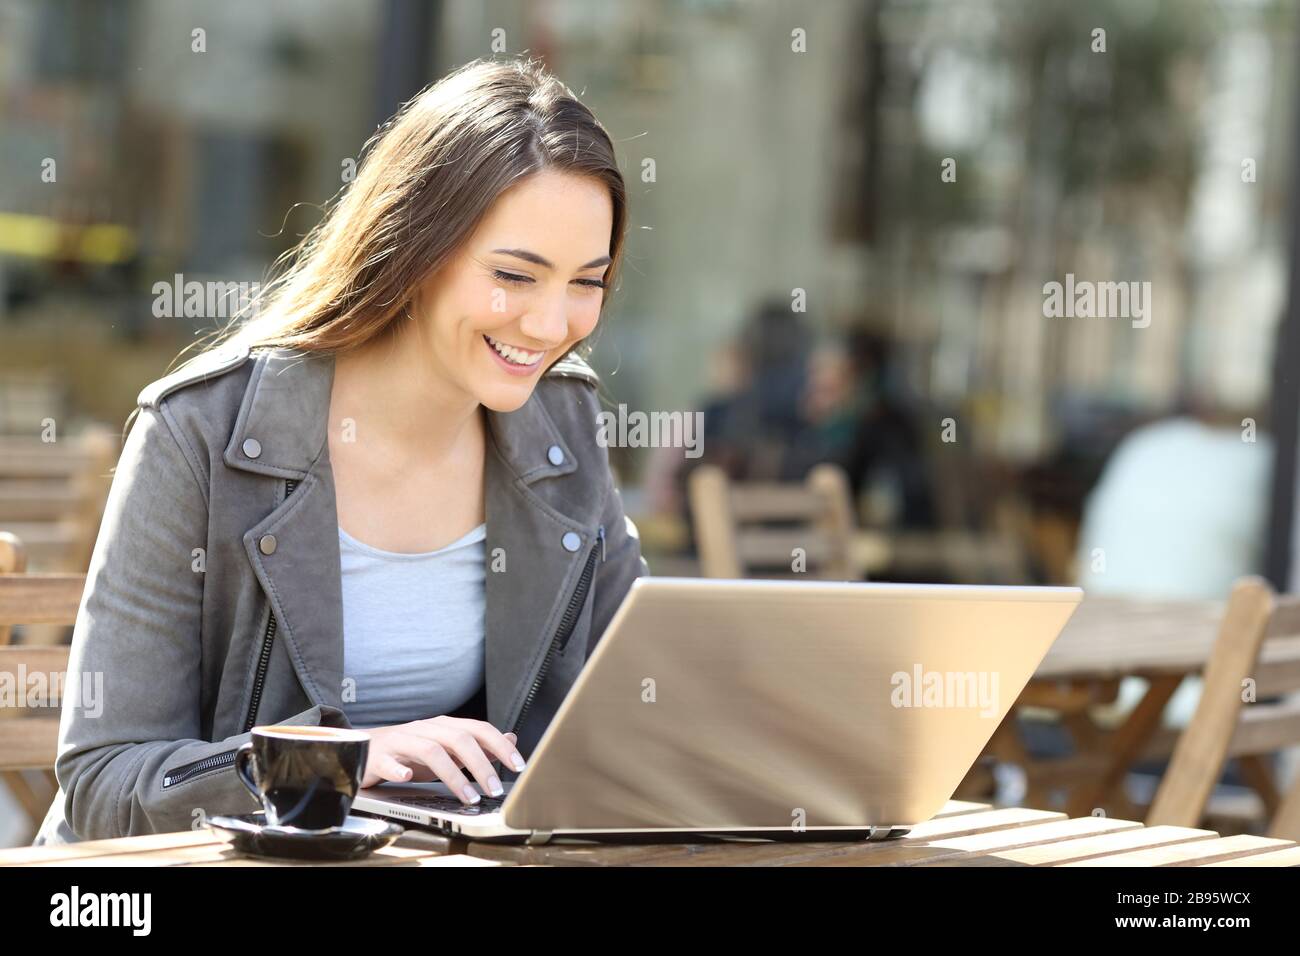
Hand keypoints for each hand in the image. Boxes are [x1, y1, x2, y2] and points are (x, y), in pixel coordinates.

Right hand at [358, 717, 525, 803]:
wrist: (365, 749)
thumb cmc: (410, 752)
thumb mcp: (447, 747)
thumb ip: (478, 744)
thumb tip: (511, 739)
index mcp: (444, 726)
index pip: (478, 729)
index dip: (500, 746)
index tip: (518, 766)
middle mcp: (425, 729)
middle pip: (458, 739)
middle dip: (481, 764)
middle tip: (494, 789)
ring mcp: (401, 741)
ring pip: (430, 750)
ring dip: (452, 775)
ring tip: (468, 797)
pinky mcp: (378, 757)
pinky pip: (389, 762)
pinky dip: (399, 769)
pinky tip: (409, 778)